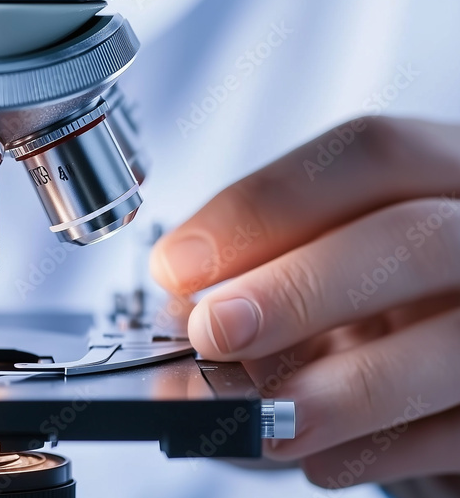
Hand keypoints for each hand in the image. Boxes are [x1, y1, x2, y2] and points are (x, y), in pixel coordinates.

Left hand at [151, 117, 459, 490]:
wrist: (448, 365)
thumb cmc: (375, 296)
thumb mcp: (319, 265)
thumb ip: (252, 283)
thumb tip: (175, 348)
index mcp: (437, 173)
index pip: (367, 153)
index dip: (262, 206)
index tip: (177, 264)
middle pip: (412, 236)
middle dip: (298, 288)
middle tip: (215, 332)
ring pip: (450, 344)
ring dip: (340, 389)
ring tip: (266, 419)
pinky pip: (456, 432)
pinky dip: (375, 449)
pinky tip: (314, 453)